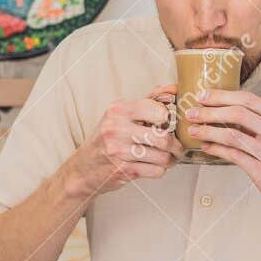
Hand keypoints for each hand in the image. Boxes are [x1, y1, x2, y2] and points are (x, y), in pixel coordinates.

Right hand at [61, 84, 182, 198]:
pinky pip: (156, 171)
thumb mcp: (122, 114)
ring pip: (163, 157)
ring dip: (170, 159)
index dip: (168, 120)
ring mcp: (119, 151)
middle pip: (163, 138)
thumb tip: (174, 89)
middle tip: (176, 147)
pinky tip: (154, 165)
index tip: (168, 125)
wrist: (84, 167)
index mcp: (118, 110)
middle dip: (176, 145)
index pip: (159, 111)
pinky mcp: (123, 170)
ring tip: (167, 157)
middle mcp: (117, 128)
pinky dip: (160, 169)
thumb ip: (149, 101)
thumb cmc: (107, 138)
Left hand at [187, 88, 260, 231]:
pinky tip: (206, 148)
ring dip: (207, 130)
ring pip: (232, 134)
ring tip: (193, 130)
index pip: (249, 99)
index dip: (222, 95)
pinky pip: (234, 156)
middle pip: (238, 112)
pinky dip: (216, 150)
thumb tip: (231, 115)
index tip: (203, 95)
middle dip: (209, 110)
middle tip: (191, 111)